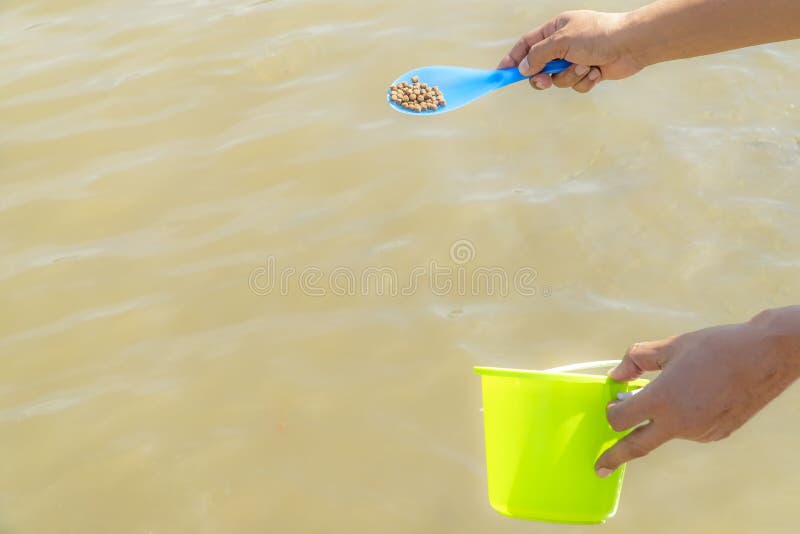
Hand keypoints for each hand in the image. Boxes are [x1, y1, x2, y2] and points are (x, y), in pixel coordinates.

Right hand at [497, 10, 642, 92]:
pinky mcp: (588, 72)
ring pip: (558, 79)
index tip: (502, 73)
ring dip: (570, 76)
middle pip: (539, 66)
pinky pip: (576, 85)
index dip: (513, 59)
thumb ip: (538, 55)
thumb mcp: (561, 41)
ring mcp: (576, 58)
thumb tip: (523, 68)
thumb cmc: (598, 35)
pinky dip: (585, 80)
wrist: (631, 44)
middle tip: (544, 82)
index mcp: (555, 29)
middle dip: (543, 76)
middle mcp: (564, 44)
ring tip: (585, 66)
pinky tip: (597, 71)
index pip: (527, 45)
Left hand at [595, 306, 799, 477]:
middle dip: (614, 458)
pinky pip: (687, 430)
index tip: (613, 403)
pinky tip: (694, 395)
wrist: (765, 357)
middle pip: (637, 446)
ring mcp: (699, 432)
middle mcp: (679, 422)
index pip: (621, 419)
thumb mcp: (670, 346)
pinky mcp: (715, 434)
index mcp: (662, 399)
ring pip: (665, 432)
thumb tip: (616, 374)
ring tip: (673, 390)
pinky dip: (680, 418)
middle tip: (599, 467)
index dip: (612, 410)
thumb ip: (637, 360)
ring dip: (657, 421)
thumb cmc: (716, 347)